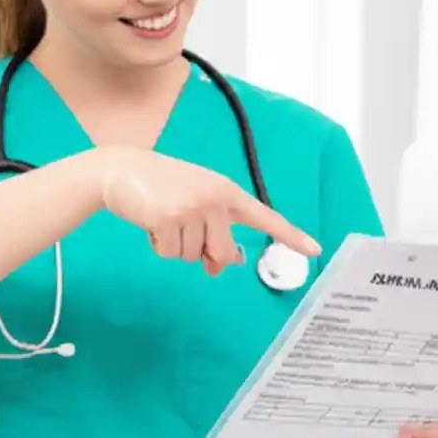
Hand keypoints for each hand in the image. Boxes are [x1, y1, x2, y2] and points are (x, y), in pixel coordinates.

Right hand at [99, 146, 320, 275]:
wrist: (122, 170)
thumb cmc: (163, 187)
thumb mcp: (196, 205)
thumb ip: (215, 232)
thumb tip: (220, 267)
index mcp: (228, 191)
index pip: (264, 217)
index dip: (290, 235)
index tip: (315, 249)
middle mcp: (215, 199)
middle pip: (224, 252)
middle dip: (204, 251)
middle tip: (184, 227)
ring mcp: (192, 208)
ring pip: (194, 256)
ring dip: (176, 245)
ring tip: (164, 216)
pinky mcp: (167, 219)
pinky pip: (170, 254)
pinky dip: (159, 245)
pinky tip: (151, 222)